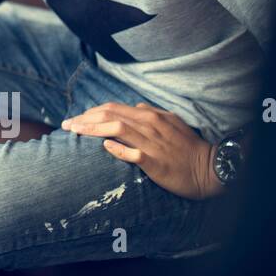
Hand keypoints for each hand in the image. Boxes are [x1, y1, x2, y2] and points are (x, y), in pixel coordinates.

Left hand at [62, 102, 221, 199]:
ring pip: (115, 129)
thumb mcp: (172, 122)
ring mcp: (151, 142)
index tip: (75, 118)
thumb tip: (136, 106)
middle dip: (83, 118)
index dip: (90, 111)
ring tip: (73, 132)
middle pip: (109, 115)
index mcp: (150, 116)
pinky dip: (115, 148)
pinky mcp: (154, 161)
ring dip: (90, 129)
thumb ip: (152, 113)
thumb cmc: (188, 147)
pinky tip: (102, 146)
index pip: (112, 108)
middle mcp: (148, 125)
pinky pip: (131, 152)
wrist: (209, 169)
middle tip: (65, 124)